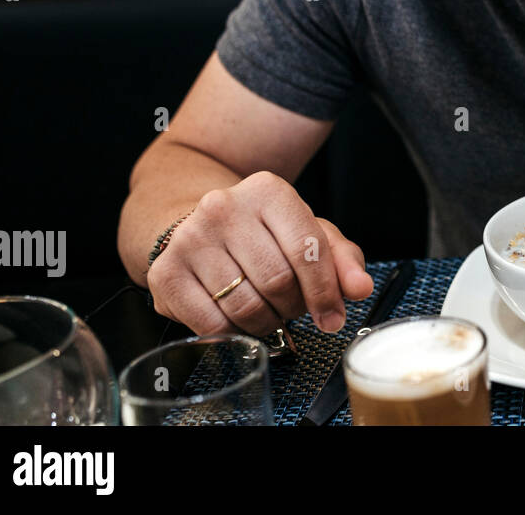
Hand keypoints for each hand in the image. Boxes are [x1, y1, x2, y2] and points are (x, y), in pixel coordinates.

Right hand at [146, 170, 373, 335]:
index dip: (325, 292)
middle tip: (293, 308)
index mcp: (268, 191)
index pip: (307, 249)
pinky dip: (233, 333)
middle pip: (277, 281)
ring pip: (246, 307)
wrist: (197, 226)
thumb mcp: (308, 234)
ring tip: (267, 312)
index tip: (332, 318)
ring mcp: (189, 239)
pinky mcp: (164, 273)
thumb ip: (341, 259)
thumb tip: (360, 288)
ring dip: (266, 323)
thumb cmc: (261, 233)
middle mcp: (224, 207)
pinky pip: (211, 324)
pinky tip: (238, 318)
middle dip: (294, 307)